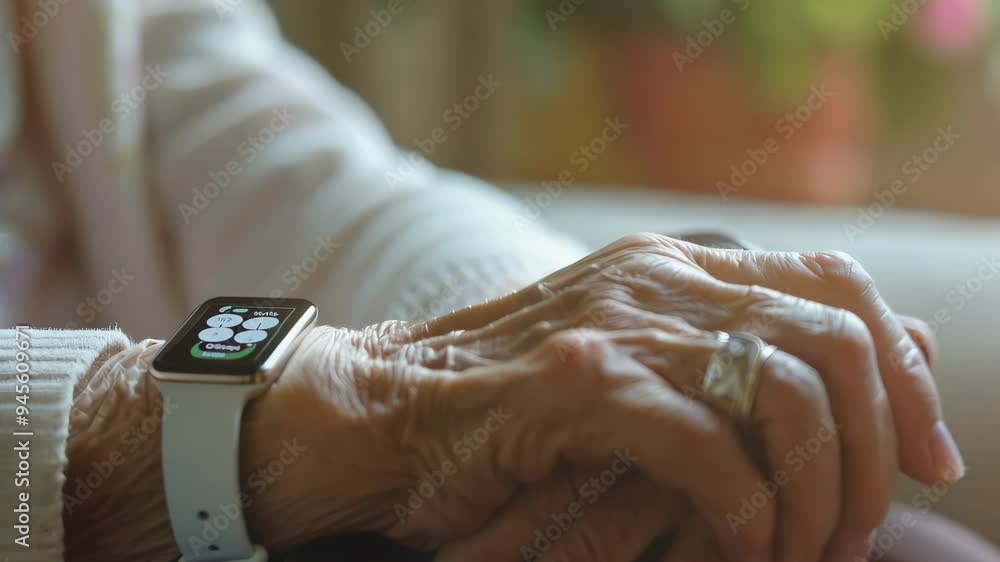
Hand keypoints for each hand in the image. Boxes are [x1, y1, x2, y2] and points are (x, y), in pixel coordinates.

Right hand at [394, 233, 961, 561]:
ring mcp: (613, 321)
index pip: (837, 286)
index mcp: (675, 266)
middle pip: (831, 339)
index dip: (903, 370)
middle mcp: (654, 276)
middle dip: (877, 447)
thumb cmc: (508, 406)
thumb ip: (733, 358)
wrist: (380, 412)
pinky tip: (737, 547)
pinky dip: (743, 510)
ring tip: (800, 552)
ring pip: (782, 393)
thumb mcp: (636, 369)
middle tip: (863, 531)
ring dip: (815, 492)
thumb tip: (874, 363)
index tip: (928, 460)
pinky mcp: (572, 382)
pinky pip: (704, 444)